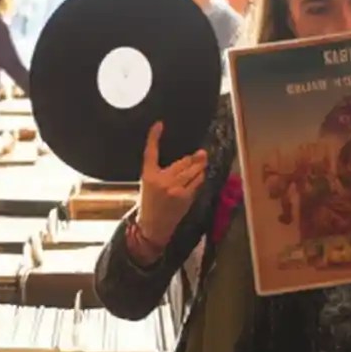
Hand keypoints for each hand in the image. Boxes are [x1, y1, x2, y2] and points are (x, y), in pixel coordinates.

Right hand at [137, 122, 207, 244]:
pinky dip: (199, 178)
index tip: (159, 125)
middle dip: (194, 158)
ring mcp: (175, 189)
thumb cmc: (149, 203)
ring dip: (200, 166)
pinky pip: (197, 183)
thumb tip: (180, 160)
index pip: (150, 152)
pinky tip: (199, 177)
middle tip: (201, 153)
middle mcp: (162, 180)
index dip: (154, 137)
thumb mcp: (147, 184)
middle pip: (183, 161)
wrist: (153, 226)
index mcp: (148, 175)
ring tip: (203, 162)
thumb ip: (159, 171)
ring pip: (194, 171)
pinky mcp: (185, 197)